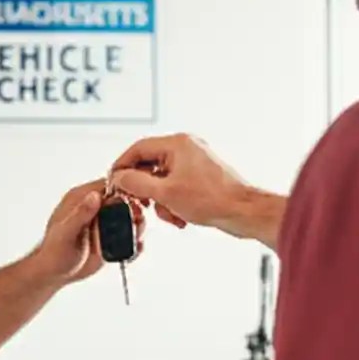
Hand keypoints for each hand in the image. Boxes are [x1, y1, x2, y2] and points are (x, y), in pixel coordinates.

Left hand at [29, 179, 146, 285]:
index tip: (134, 201)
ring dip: (137, 226)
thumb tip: (95, 195)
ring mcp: (103, 222)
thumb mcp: (66, 232)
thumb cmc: (54, 252)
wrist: (56, 274)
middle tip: (136, 223)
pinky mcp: (110, 237)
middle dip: (134, 210)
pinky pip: (127, 234)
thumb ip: (81, 214)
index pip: (108, 185)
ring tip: (135, 237)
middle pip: (123, 199)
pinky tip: (132, 249)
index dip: (124, 190)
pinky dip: (134, 241)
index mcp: (81, 198)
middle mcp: (94, 207)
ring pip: (129, 216)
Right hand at [108, 133, 247, 233]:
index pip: (138, 148)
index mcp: (177, 144)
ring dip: (161, 199)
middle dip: (145, 189)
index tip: (114, 181)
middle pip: (149, 164)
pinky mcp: (201, 175)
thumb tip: (120, 177)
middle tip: (141, 203)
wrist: (244, 212)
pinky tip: (180, 216)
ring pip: (162, 178)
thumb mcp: (165, 193)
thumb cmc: (213, 199)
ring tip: (170, 214)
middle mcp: (186, 147)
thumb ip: (136, 183)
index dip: (122, 166)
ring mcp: (195, 161)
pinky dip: (173, 200)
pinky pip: (176, 184)